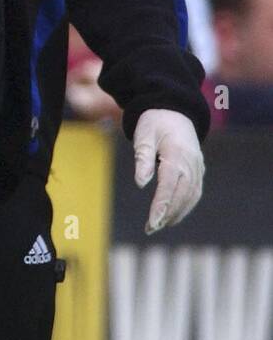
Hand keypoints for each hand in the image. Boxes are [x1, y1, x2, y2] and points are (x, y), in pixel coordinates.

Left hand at [132, 109, 203, 234]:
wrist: (174, 111)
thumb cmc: (154, 123)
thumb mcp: (143, 136)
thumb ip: (142, 158)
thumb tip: (141, 183)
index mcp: (177, 154)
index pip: (169, 185)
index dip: (161, 205)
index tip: (152, 221)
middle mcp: (191, 164)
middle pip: (181, 195)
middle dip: (167, 214)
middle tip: (150, 228)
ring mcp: (197, 168)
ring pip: (190, 196)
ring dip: (176, 213)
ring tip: (158, 225)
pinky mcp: (198, 170)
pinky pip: (194, 192)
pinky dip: (185, 205)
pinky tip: (172, 215)